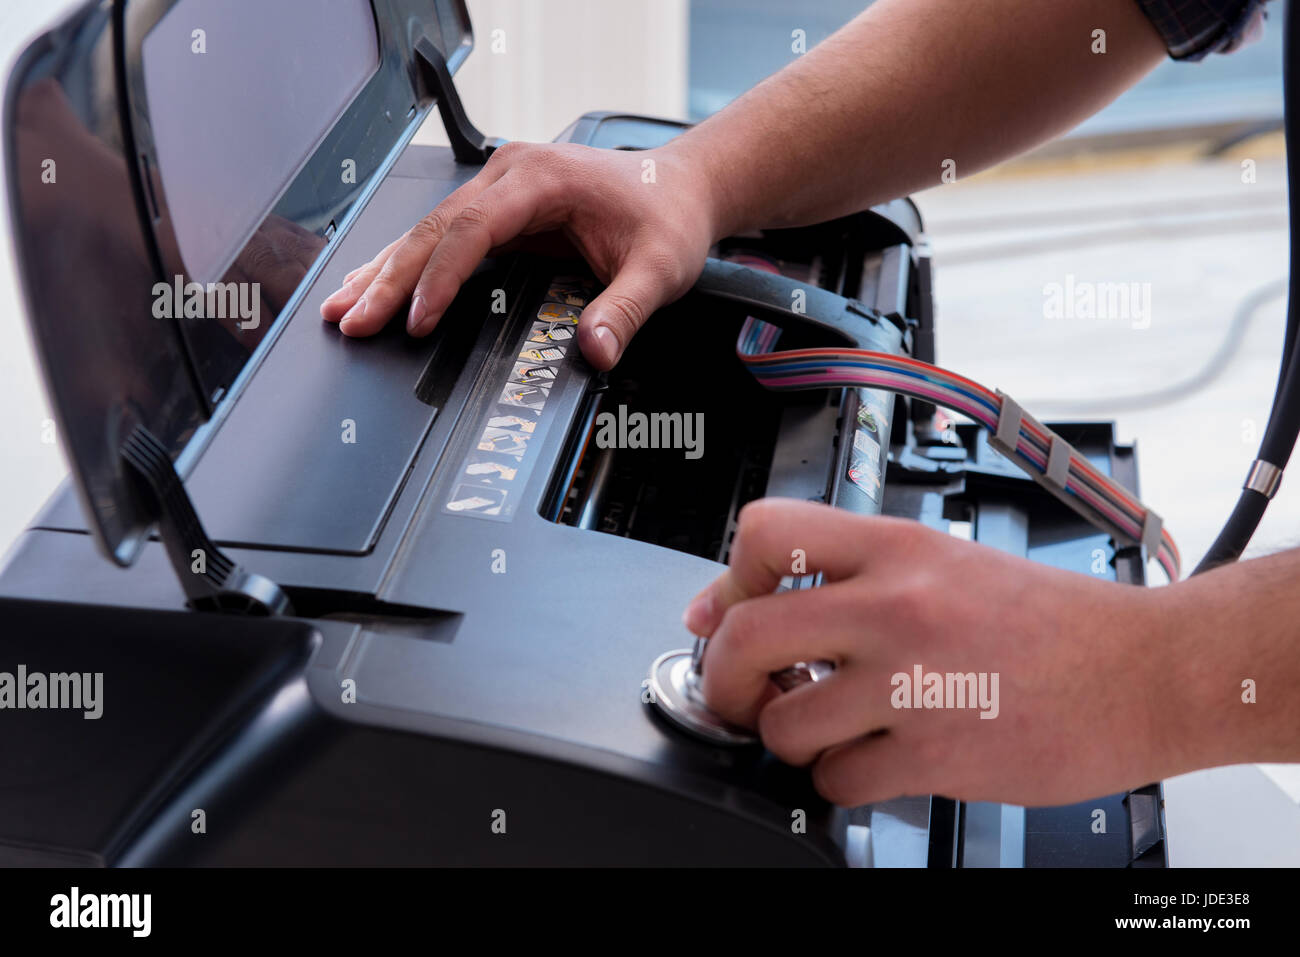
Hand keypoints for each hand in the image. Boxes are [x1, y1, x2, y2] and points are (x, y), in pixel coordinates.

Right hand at [319, 141, 717, 368]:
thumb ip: (625, 310)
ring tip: (343, 306)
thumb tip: (596, 349)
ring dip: (386, 271)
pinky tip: (376, 285)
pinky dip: (410, 264)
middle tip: (351, 318)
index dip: (440, 277)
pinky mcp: (500, 209)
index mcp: (541, 179)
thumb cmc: (666, 217)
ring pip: (428, 229)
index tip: (418, 319)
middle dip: (389, 278)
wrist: (679, 189)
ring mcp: (501, 189)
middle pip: (434, 227)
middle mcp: (511, 176)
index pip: (472, 229)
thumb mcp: (658, 268)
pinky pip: (444, 236)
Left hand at [681, 498, 1183, 807]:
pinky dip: (839, 779)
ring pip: (783, 721)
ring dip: (786, 736)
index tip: (731, 614)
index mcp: (898, 548)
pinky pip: (837, 779)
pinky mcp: (936, 755)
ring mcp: (914, 683)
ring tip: (822, 729)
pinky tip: (870, 760)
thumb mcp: (945, 562)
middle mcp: (897, 607)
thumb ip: (853, 575)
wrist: (1143, 673)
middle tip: (742, 691)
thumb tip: (753, 601)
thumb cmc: (1051, 622)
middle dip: (725, 675)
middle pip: (747, 634)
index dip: (731, 580)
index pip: (765, 532)